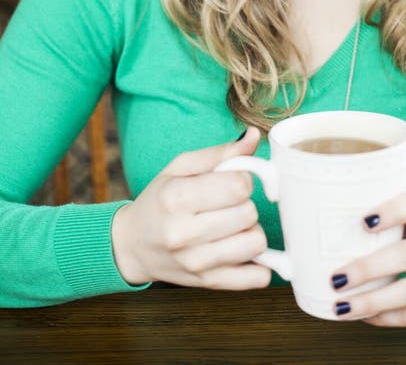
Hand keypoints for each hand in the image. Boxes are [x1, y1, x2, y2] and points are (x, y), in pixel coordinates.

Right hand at [111, 127, 269, 290]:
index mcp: (176, 197)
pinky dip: (260, 265)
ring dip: (251, 232)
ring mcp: (196, 263)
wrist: (131, 245)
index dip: (243, 179)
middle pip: (249, 213)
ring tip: (234, 226)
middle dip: (246, 204)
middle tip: (230, 205)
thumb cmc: (159, 200)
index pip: (239, 185)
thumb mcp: (181, 167)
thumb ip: (220, 153)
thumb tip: (254, 136)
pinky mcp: (207, 284)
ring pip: (255, 243)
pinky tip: (245, 252)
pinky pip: (255, 279)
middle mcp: (183, 233)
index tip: (232, 181)